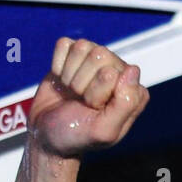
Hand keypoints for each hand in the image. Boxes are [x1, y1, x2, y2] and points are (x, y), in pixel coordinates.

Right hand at [28, 37, 149, 159]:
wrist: (48, 136)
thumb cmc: (78, 136)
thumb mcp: (104, 130)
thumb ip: (126, 104)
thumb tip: (133, 70)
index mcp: (133, 92)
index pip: (113, 73)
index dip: (97, 93)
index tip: (94, 109)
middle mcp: (119, 71)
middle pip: (99, 54)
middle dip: (83, 83)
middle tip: (82, 102)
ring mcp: (97, 62)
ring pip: (82, 47)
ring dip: (70, 75)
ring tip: (73, 93)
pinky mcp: (74, 55)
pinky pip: (64, 45)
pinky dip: (58, 65)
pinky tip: (63, 82)